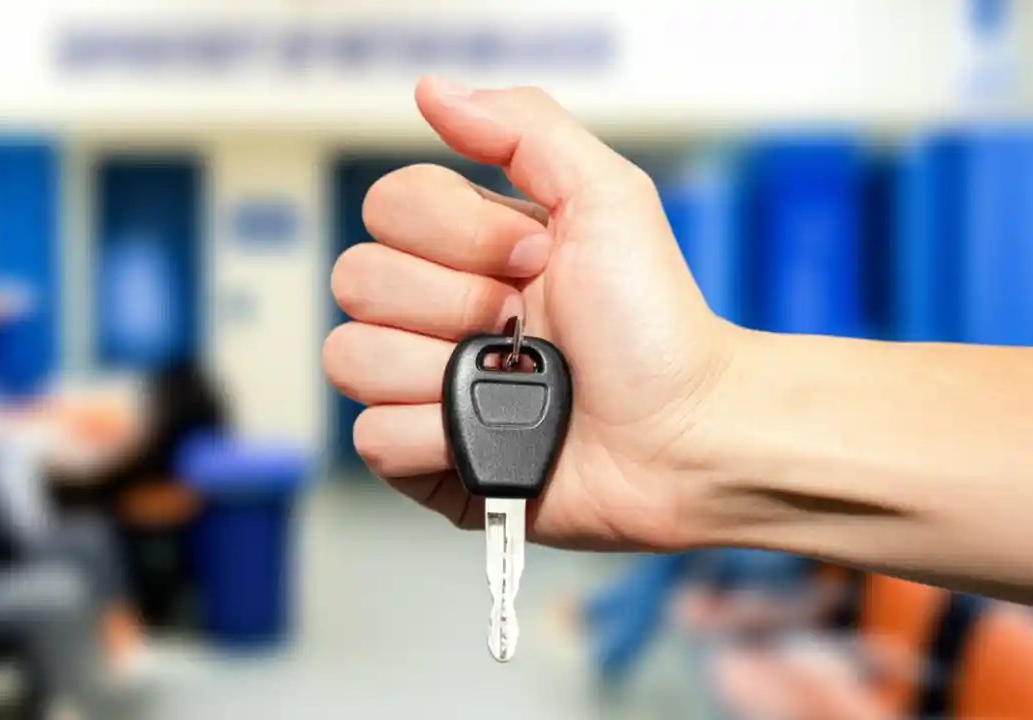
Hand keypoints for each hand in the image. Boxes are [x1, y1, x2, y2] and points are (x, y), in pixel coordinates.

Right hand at [323, 77, 740, 549]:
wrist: (682, 437)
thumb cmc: (656, 326)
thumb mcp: (607, 197)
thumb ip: (523, 128)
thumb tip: (434, 90)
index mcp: (467, 248)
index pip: (387, 206)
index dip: (460, 235)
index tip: (538, 257)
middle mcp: (434, 311)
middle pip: (357, 278)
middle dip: (456, 303)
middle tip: (526, 325)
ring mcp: (421, 386)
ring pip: (350, 358)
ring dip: (442, 373)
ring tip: (512, 386)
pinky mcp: (421, 458)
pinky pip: (372, 437)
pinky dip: (440, 440)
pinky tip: (495, 435)